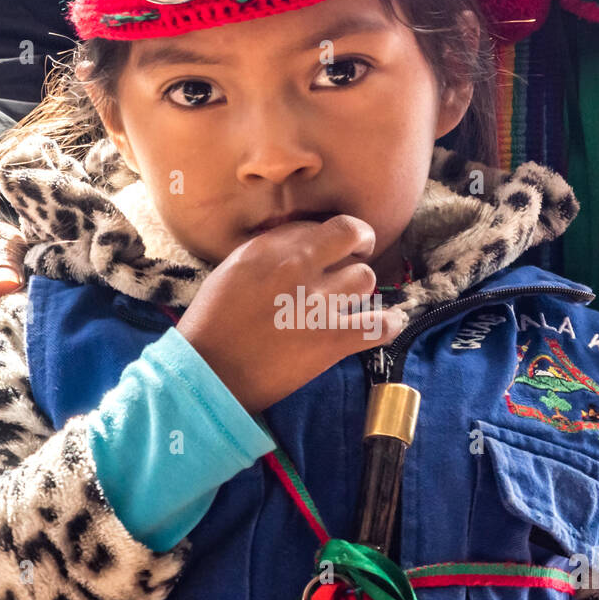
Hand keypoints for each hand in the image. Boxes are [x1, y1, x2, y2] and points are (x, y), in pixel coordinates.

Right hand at [176, 215, 407, 413]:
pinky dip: (389, 323)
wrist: (209, 374)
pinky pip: (380, 325)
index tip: (327, 251)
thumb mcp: (231, 271)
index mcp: (270, 248)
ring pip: (366, 279)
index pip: (319, 226)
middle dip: (360, 244)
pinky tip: (388, 323)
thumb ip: (266, 254)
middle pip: (353, 237)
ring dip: (359, 290)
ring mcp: (319, 303)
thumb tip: (296, 247)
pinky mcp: (332, 339)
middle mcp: (298, 266)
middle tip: (357, 257)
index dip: (327, 239)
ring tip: (349, 302)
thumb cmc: (211, 325)